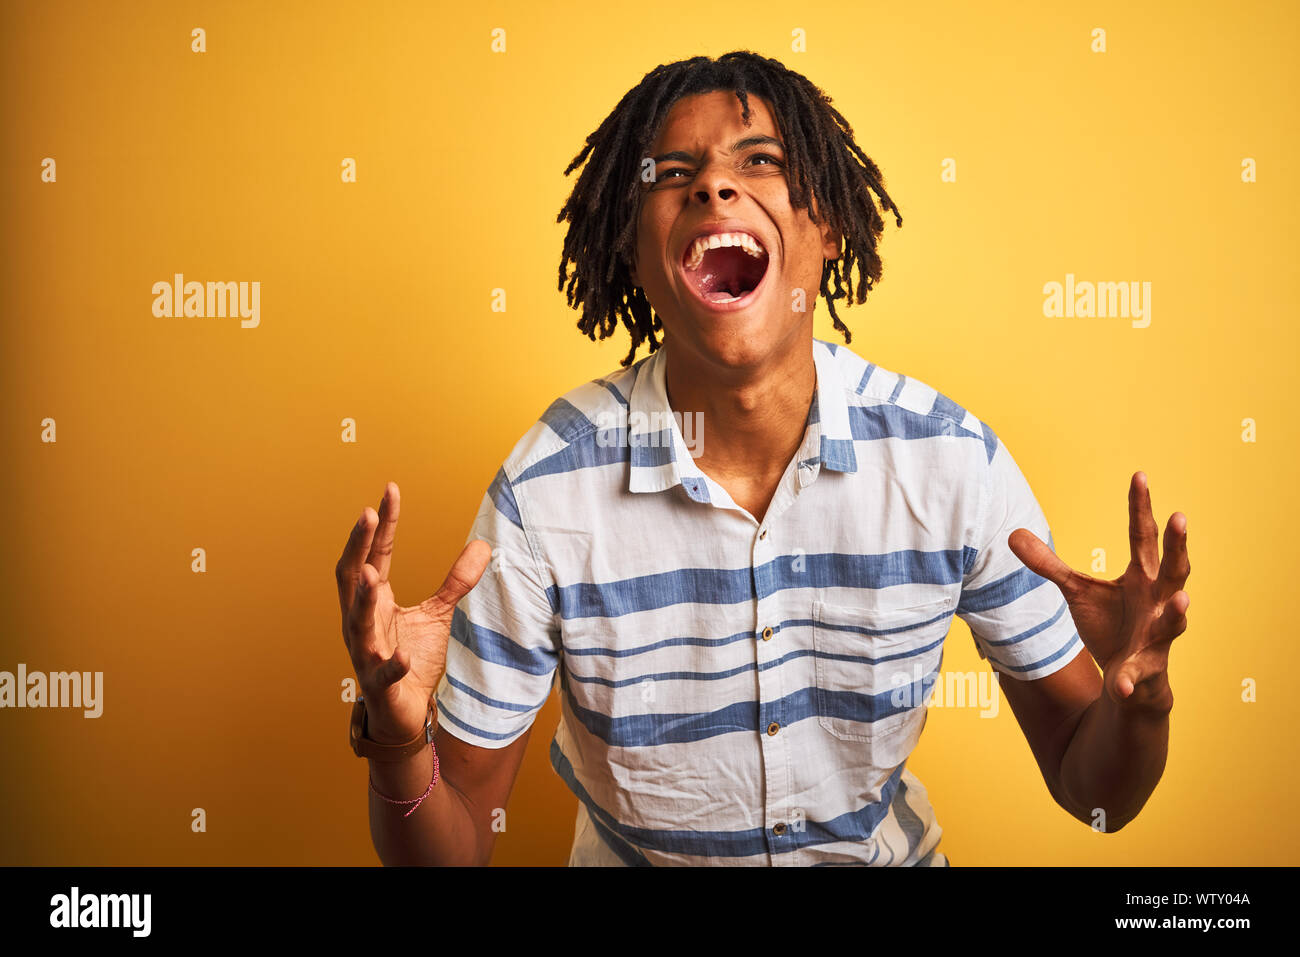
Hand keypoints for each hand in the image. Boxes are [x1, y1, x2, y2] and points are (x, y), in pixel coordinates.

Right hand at [335, 481, 491, 742]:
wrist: (403, 712)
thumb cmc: (411, 659)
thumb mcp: (438, 614)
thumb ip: (456, 582)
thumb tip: (483, 545)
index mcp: (374, 601)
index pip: (375, 554)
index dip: (381, 524)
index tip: (389, 491)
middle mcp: (361, 622)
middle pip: (352, 578)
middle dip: (358, 547)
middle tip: (367, 514)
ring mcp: (366, 652)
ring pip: (357, 623)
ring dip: (363, 599)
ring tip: (372, 574)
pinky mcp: (380, 684)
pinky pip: (384, 672)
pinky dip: (393, 664)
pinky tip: (404, 656)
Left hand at [1007, 471, 1189, 708]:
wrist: (1128, 680)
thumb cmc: (1110, 625)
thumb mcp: (1076, 591)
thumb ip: (1049, 564)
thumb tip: (1012, 534)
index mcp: (1142, 576)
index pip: (1142, 535)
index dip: (1141, 507)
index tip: (1139, 475)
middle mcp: (1159, 601)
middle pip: (1174, 569)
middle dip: (1179, 545)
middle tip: (1181, 517)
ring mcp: (1158, 635)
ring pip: (1174, 621)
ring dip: (1178, 611)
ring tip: (1183, 600)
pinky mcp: (1146, 669)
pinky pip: (1139, 673)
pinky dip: (1129, 677)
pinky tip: (1119, 683)